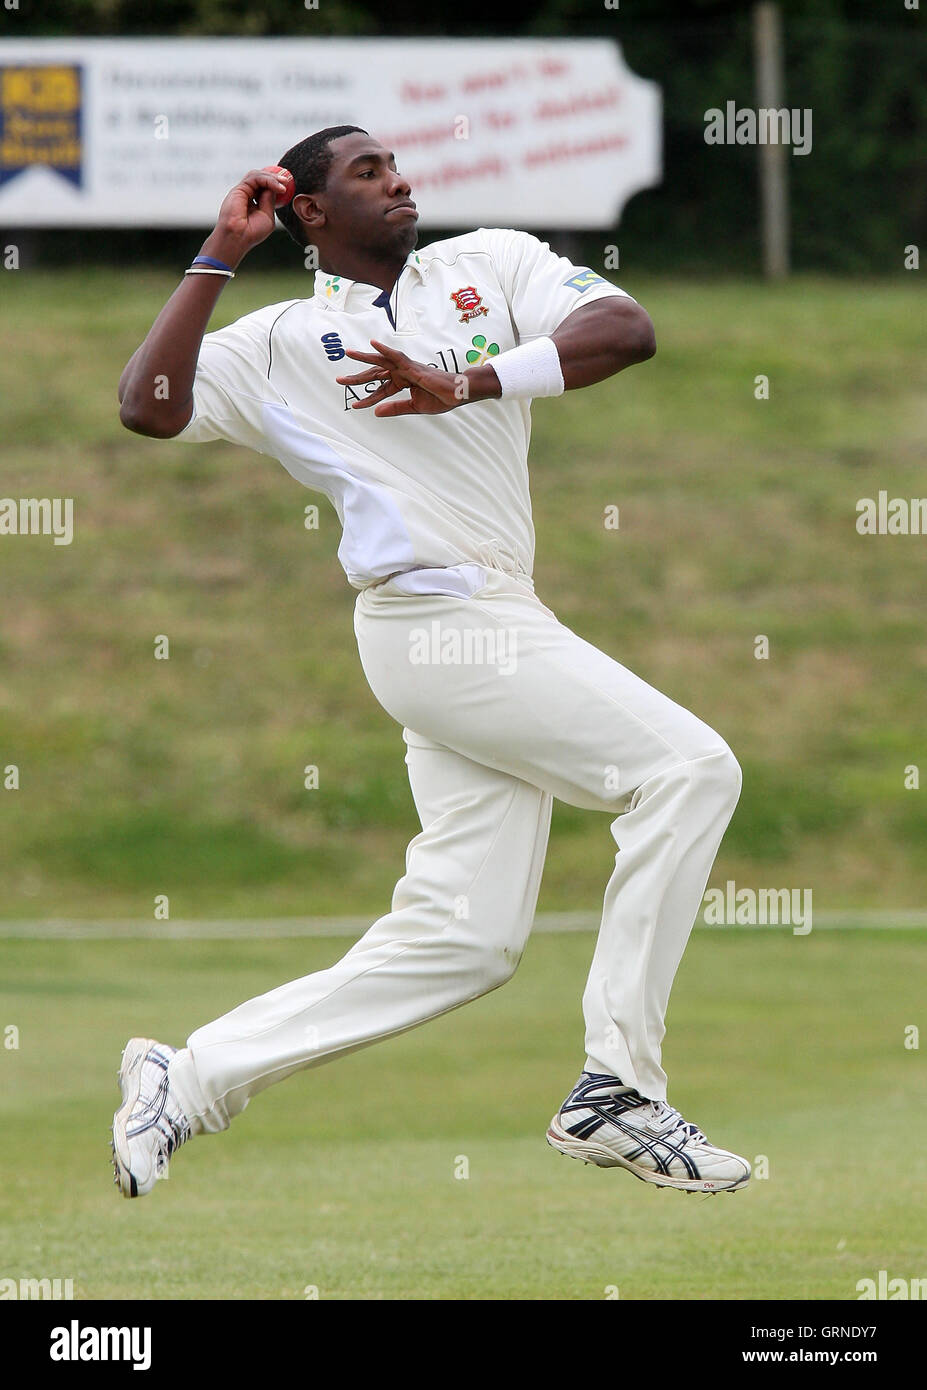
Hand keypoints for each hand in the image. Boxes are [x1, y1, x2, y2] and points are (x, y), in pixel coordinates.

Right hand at [199, 169, 289, 269]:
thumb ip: (270, 201)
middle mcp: (247, 195)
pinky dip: (268, 180)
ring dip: (272, 178)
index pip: (265, 187)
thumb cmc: (252, 232)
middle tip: (287, 180)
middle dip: (276, 177)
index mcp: (254, 202)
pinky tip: (277, 186)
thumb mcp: (267, 216)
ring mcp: (243, 191)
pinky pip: (255, 178)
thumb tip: (275, 187)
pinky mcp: (239, 189)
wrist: (238, 237)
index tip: (287, 185)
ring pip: (258, 176)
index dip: (276, 184)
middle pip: (261, 179)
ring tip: (284, 183)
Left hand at [336, 340, 472, 416]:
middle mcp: (402, 372)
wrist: (458, 395)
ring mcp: (407, 368)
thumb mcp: (414, 407)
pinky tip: (373, 345)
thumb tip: (376, 413)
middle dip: (357, 377)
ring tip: (348, 353)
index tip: (355, 407)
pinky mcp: (414, 367)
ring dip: (365, 357)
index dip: (368, 398)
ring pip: (382, 361)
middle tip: (339, 380)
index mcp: (403, 382)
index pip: (380, 389)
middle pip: (376, 373)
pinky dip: (384, 350)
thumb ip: (395, 408)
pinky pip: (397, 356)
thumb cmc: (441, 398)